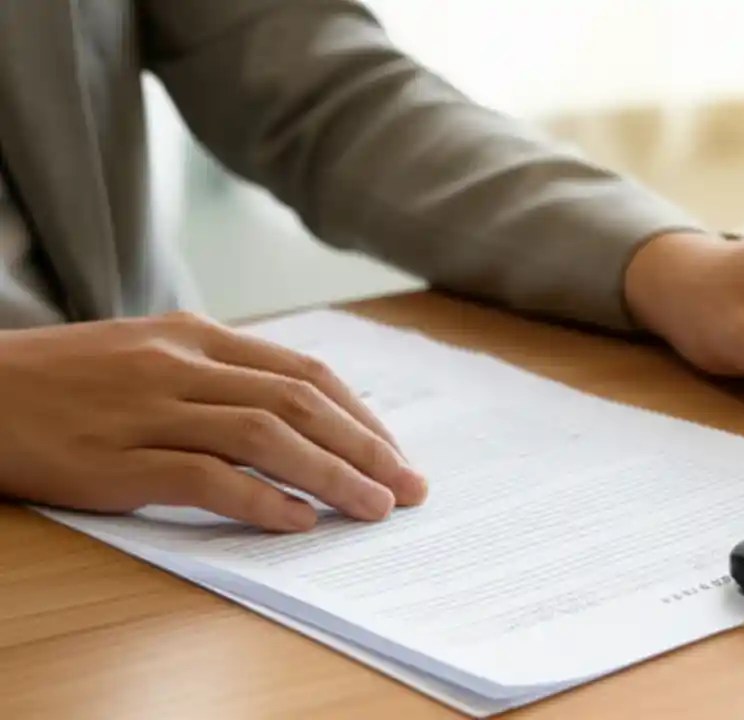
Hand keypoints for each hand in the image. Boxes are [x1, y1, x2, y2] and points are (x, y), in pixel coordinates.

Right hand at [0, 312, 426, 530]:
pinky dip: (261, 500)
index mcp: (196, 336)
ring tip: (374, 508)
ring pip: (265, 436)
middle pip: (300, 402)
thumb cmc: (69, 380)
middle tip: (410, 487)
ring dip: (332, 475)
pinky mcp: (115, 461)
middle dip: (367, 447)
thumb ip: (221, 376)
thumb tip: (300, 415)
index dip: (361, 415)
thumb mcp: (151, 353)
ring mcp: (148, 410)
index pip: (304, 372)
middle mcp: (181, 365)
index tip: (396, 452)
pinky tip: (299, 521)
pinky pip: (205, 478)